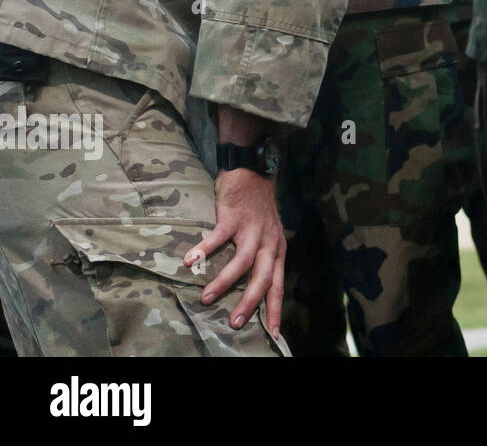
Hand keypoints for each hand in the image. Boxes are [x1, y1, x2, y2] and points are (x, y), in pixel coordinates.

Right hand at [184, 168, 285, 334]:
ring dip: (225, 281)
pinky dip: (205, 249)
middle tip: (236, 324)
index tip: (273, 333)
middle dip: (250, 302)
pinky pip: (219, 236)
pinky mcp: (234, 216)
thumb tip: (250, 291)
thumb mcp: (268, 236)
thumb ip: (262, 260)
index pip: (278, 284)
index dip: (275, 308)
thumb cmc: (257, 209)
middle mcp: (269, 242)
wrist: (253, 172)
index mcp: (277, 250)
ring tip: (207, 298)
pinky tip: (190, 260)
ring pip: (243, 260)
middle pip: (263, 277)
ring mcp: (252, 229)